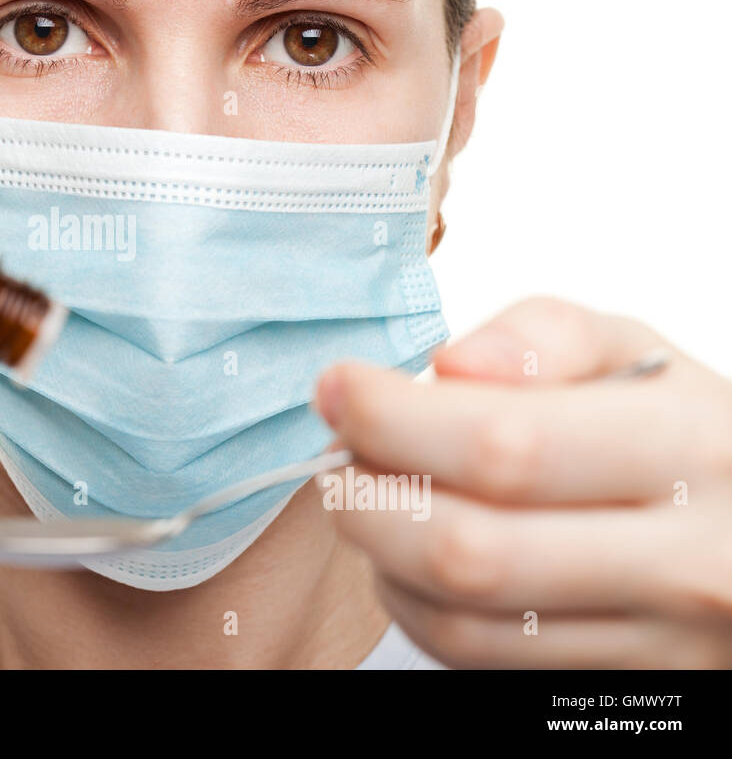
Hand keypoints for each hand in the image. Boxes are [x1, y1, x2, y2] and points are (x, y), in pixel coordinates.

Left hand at [315, 296, 731, 667]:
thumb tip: (452, 364)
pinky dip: (411, 602)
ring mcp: (657, 643)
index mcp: (688, 450)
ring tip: (368, 495)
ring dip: (377, 555)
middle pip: (468, 552)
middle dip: (365, 495)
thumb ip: (542, 336)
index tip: (337, 387)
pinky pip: (476, 658)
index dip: (392, 419)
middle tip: (339, 451)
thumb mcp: (631, 351)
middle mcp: (683, 561)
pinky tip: (406, 551)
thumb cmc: (677, 427)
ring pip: (460, 621)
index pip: (506, 445)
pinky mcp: (620, 690)